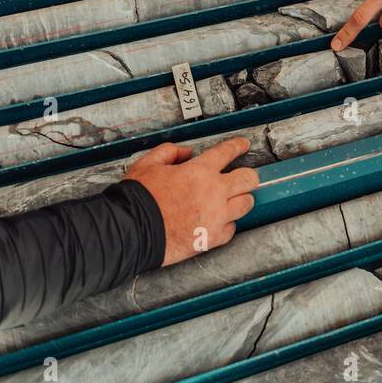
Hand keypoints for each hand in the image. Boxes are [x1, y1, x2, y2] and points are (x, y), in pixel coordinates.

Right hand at [125, 138, 259, 265]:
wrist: (132, 231)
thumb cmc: (138, 200)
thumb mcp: (148, 164)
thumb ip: (169, 152)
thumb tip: (184, 153)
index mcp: (199, 171)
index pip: (227, 152)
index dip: (238, 146)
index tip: (243, 145)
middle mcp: (214, 192)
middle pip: (248, 179)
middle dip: (249, 175)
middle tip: (245, 176)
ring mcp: (216, 216)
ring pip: (246, 204)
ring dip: (242, 200)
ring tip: (235, 199)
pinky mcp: (212, 237)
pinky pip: (232, 229)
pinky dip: (228, 224)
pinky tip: (221, 221)